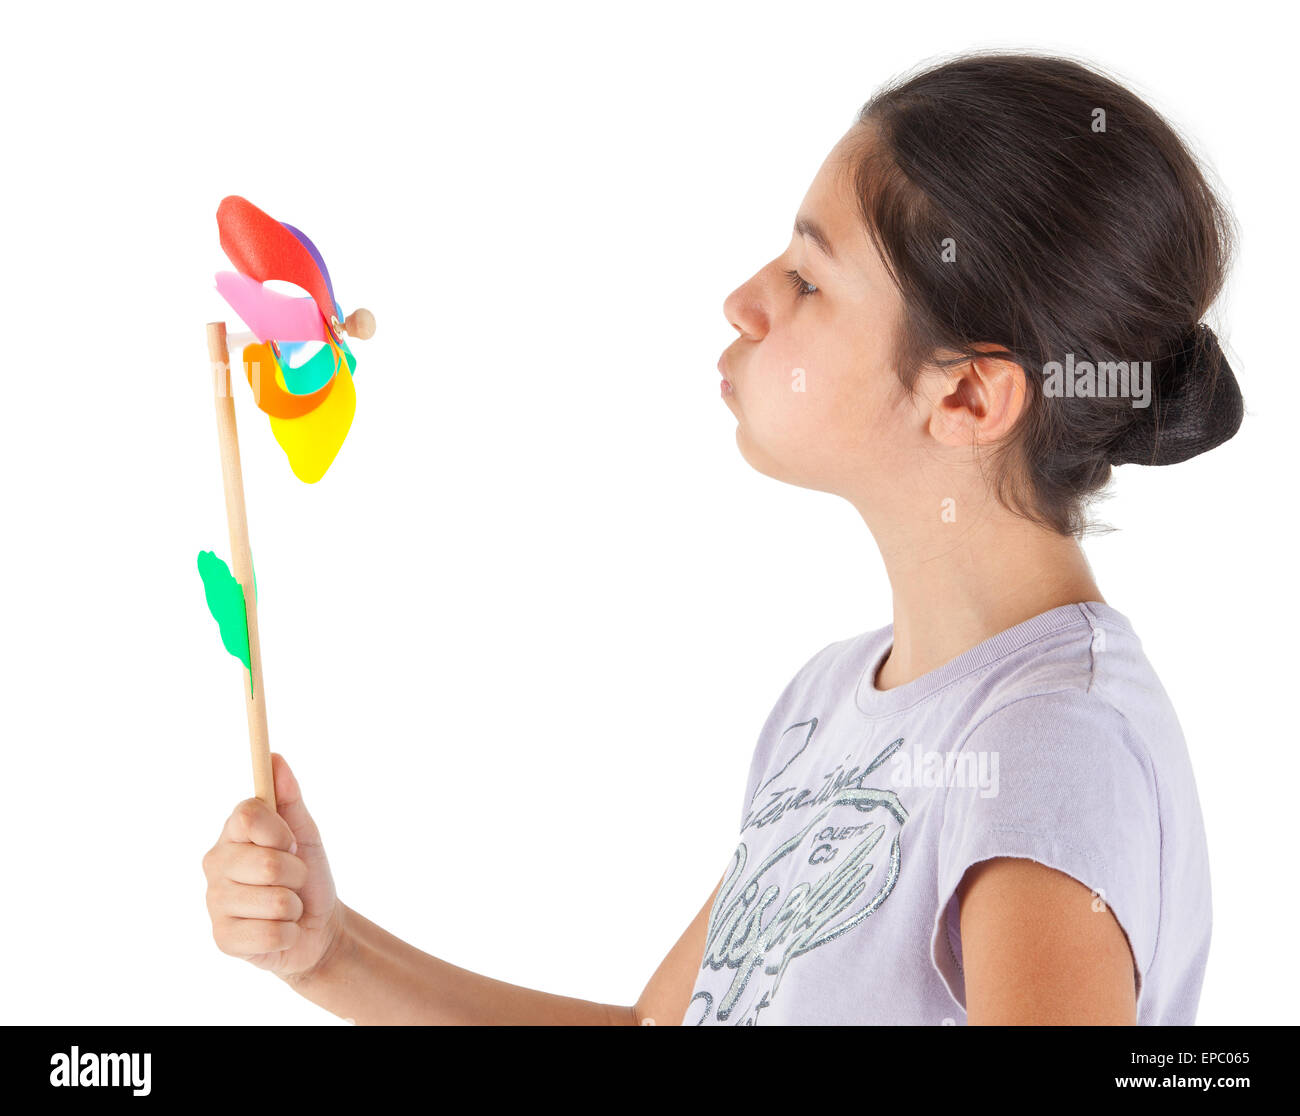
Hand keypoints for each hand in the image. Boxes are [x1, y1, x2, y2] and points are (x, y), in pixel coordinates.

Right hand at [202, 753, 343, 979]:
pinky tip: (279, 931)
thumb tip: (275, 758)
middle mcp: (216, 864)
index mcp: (232, 833)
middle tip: (291, 879)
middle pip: (267, 863)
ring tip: (285, 906)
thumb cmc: (308, 875)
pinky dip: (287, 933)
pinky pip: (270, 933)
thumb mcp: (305, 833)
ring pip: (274, 901)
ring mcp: (215, 903)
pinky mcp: (222, 939)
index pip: (248, 816)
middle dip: (295, 873)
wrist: (316, 927)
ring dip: (293, 905)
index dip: (279, 832)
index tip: (290, 843)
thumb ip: (289, 797)